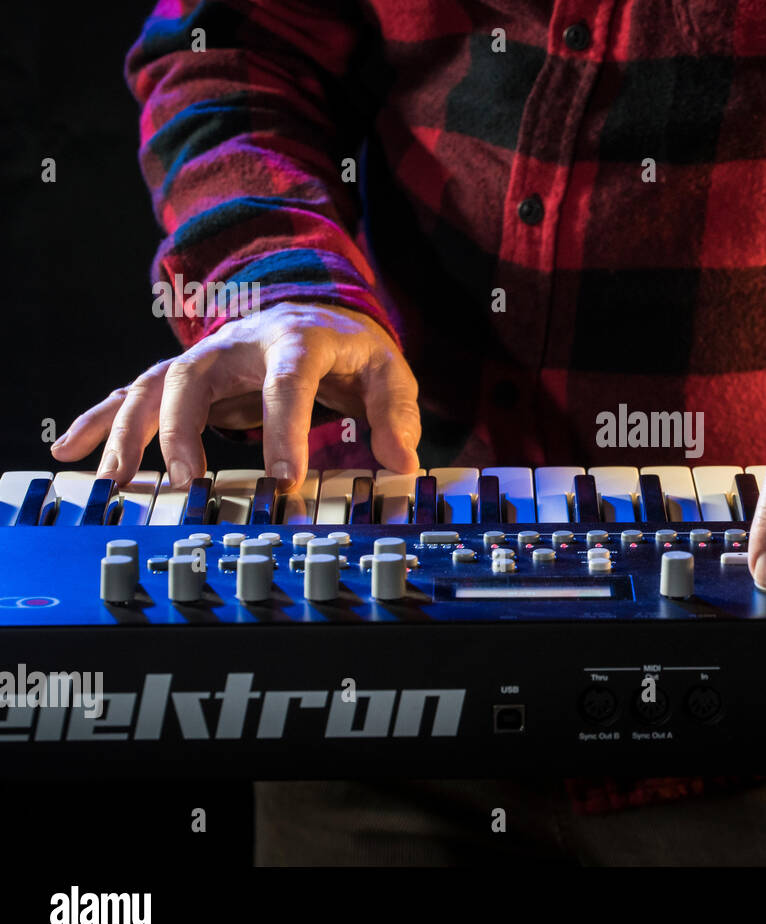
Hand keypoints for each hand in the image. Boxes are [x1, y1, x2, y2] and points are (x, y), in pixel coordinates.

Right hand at [50, 302, 419, 491]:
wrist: (316, 310)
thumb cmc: (350, 349)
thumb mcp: (387, 372)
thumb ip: (396, 415)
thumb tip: (403, 463)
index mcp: (297, 342)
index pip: (287, 382)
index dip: (284, 430)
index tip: (283, 479)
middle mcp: (239, 344)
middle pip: (195, 378)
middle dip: (183, 431)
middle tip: (188, 482)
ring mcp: (205, 358)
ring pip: (153, 386)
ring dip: (128, 432)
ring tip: (116, 480)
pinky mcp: (185, 374)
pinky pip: (133, 393)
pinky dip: (101, 420)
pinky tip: (72, 451)